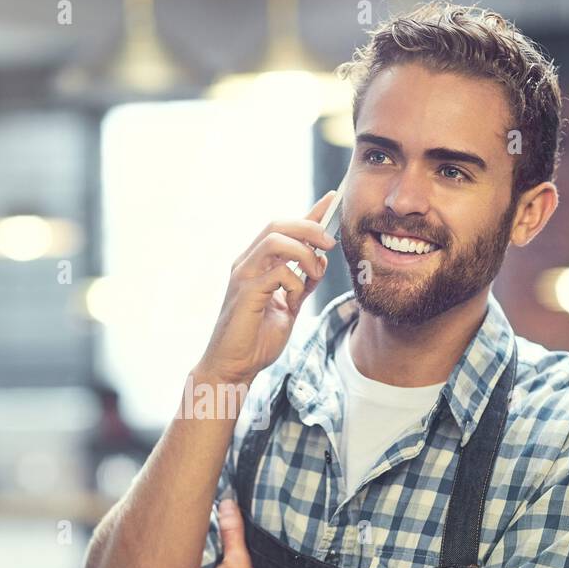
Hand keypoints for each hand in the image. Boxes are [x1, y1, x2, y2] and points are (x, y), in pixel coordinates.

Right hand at [196, 192, 337, 386]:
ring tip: (316, 272)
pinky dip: (296, 281)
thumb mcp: (288, 307)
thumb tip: (319, 262)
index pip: (284, 229)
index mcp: (256, 264)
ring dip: (304, 252)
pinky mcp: (246, 293)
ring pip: (275, 240)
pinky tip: (297, 297)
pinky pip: (277, 272)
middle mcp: (247, 264)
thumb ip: (301, 284)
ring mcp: (243, 276)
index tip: (333, 200)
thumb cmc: (256, 339)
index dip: (310, 213)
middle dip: (310, 227)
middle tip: (331, 242)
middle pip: (278, 225)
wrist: (234, 367)